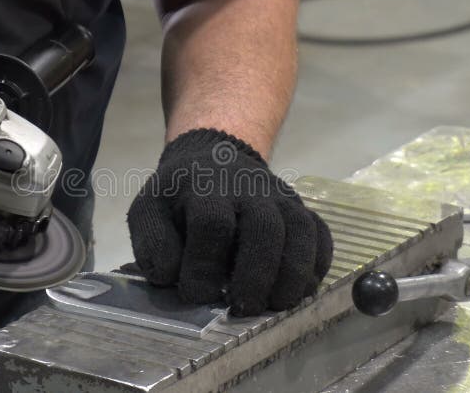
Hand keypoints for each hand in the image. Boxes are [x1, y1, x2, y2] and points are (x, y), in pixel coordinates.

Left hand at [127, 128, 333, 315]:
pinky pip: (320, 233)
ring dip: (291, 274)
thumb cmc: (178, 195)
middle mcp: (248, 188)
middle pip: (264, 227)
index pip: (212, 223)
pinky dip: (318, 263)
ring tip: (276, 304)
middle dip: (256, 274)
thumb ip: (152, 243)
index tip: (196, 294)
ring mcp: (279, 197)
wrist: (212, 160)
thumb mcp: (149, 210)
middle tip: (243, 308)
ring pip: (299, 230)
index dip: (204, 265)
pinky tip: (302, 287)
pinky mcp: (300, 208)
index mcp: (204, 187)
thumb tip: (170, 276)